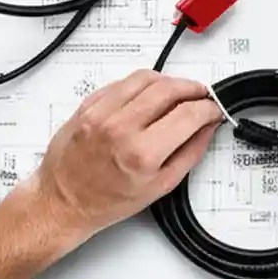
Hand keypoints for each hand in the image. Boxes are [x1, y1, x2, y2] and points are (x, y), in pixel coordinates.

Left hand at [28, 70, 223, 238]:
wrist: (64, 200)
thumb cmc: (106, 200)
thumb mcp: (160, 186)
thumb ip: (190, 152)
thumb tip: (207, 127)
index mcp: (141, 153)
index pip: (188, 114)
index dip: (209, 108)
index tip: (214, 109)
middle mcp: (120, 128)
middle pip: (169, 88)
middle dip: (192, 88)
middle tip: (201, 96)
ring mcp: (101, 113)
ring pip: (146, 78)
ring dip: (168, 82)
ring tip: (177, 94)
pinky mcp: (89, 105)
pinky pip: (122, 82)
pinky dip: (142, 85)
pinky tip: (148, 97)